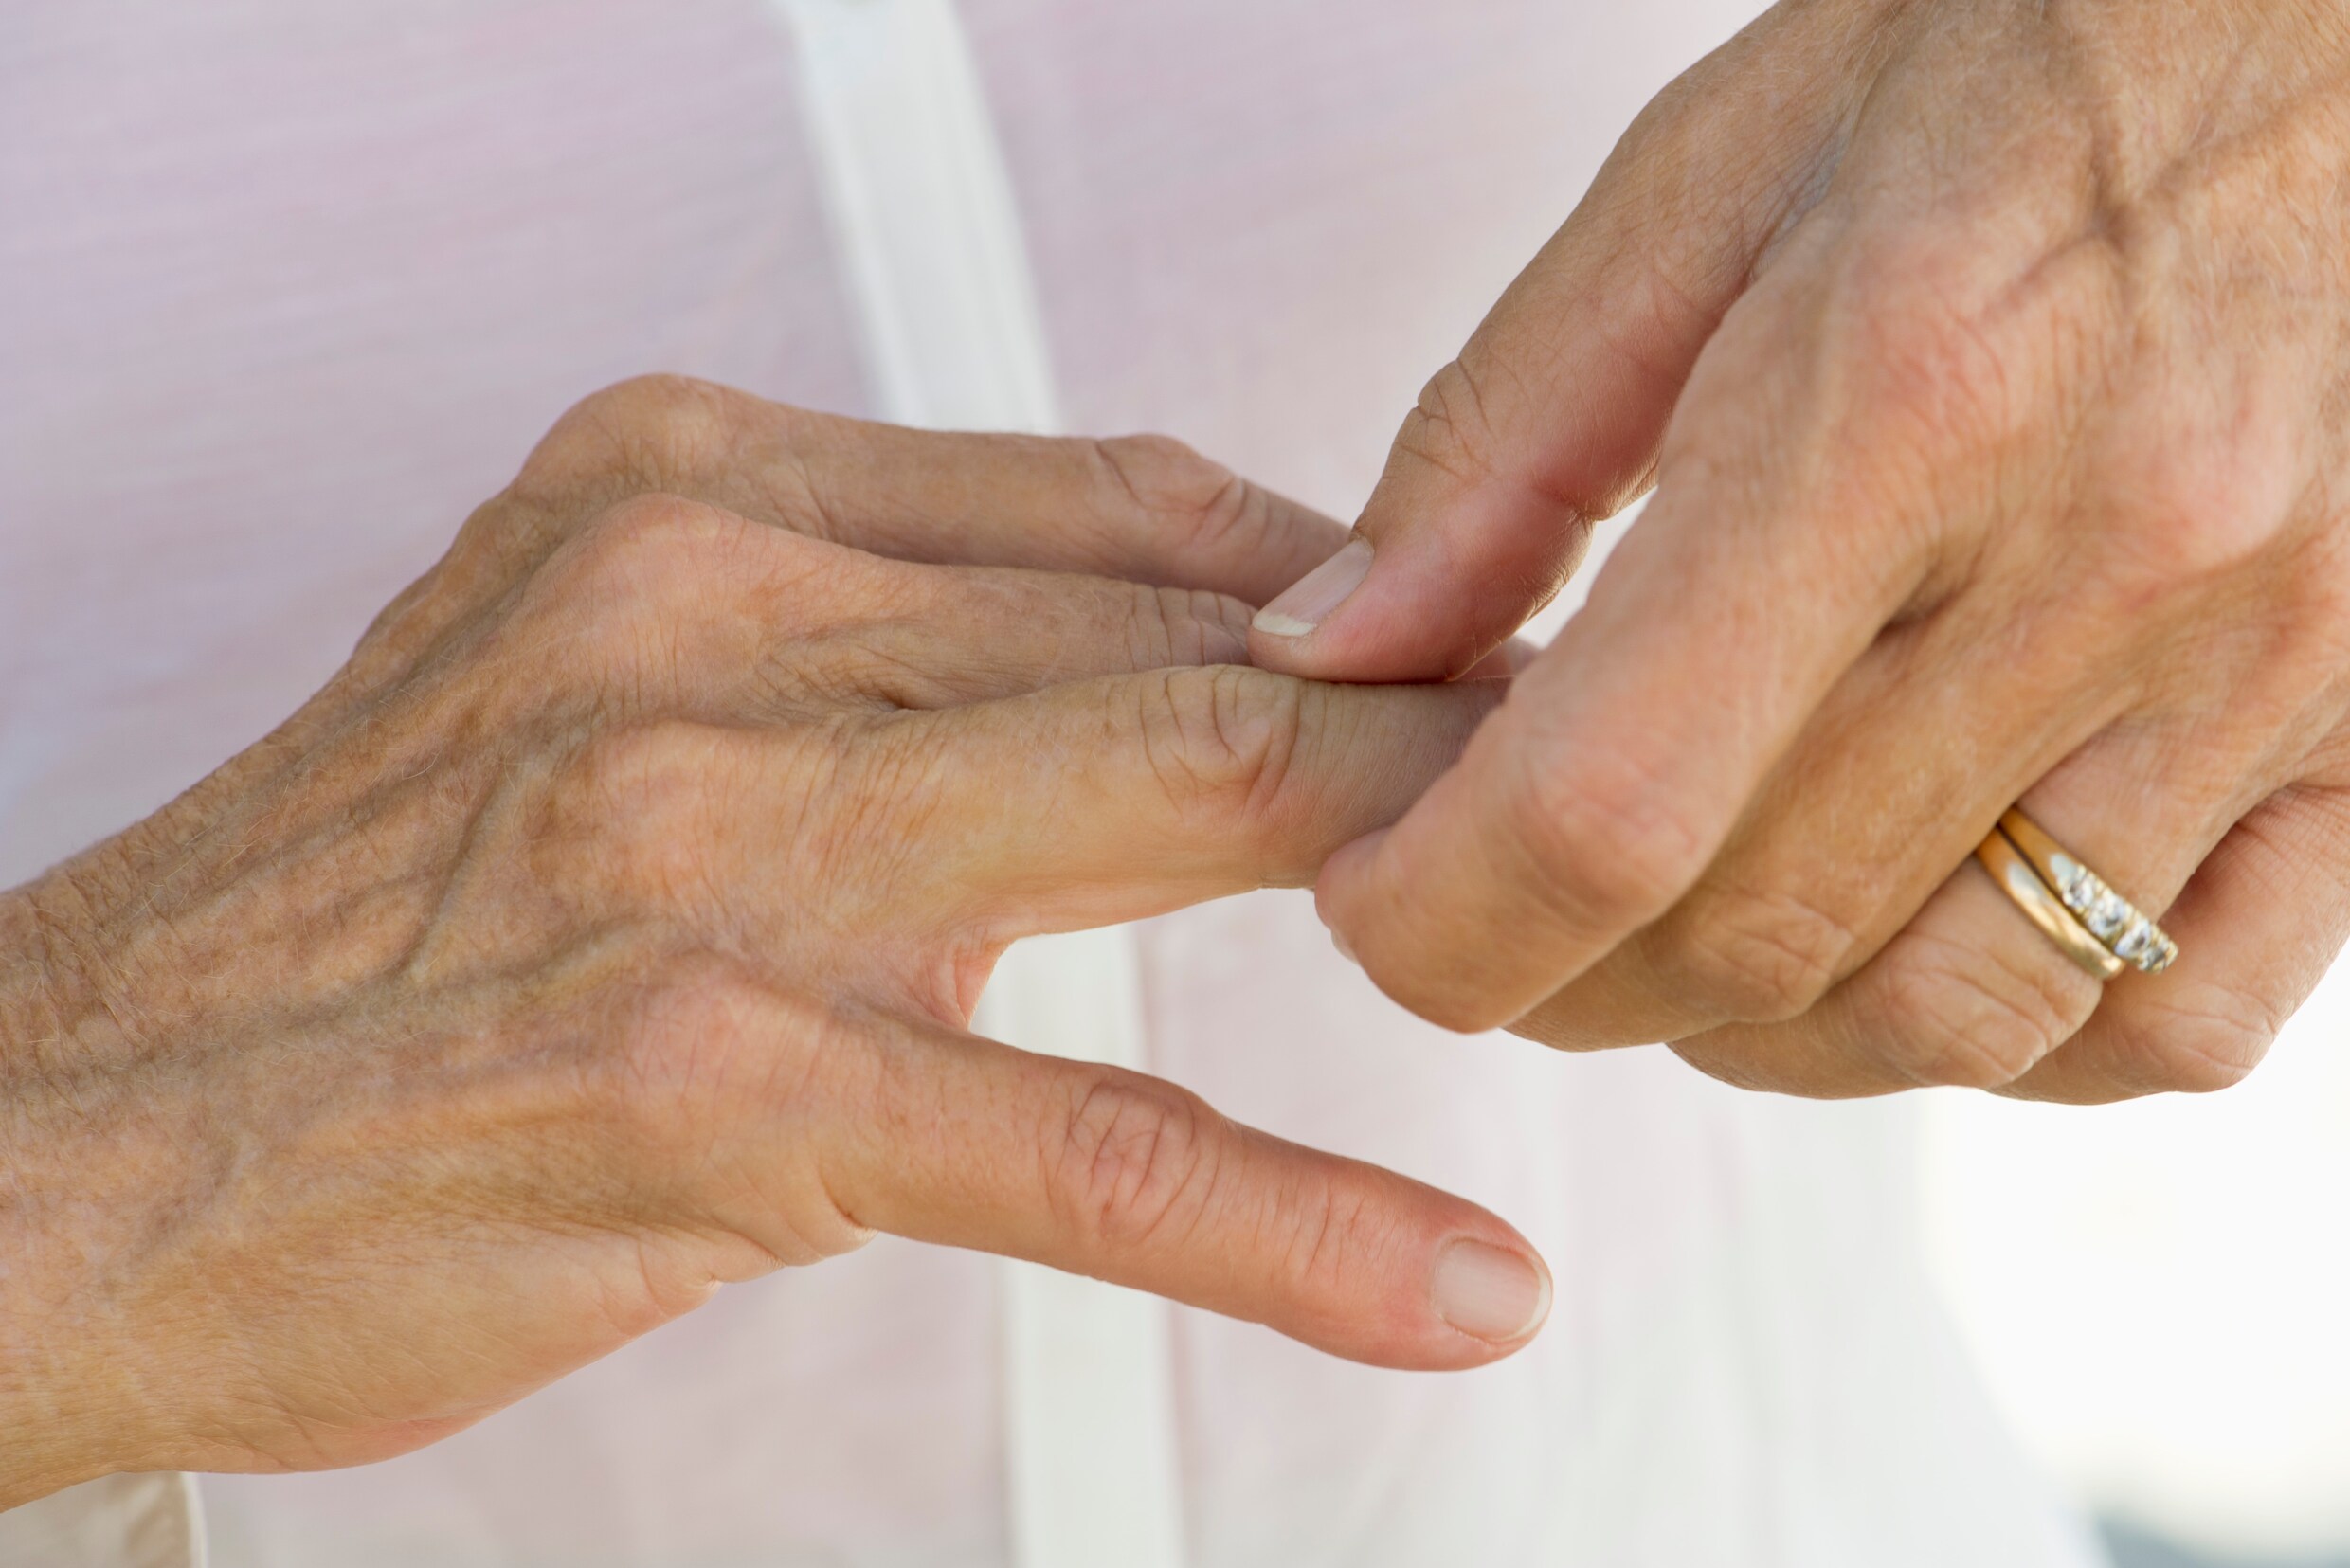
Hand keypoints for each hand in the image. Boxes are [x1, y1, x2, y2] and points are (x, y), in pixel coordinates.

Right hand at [0, 377, 1546, 1507]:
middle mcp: (705, 612)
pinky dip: (1299, 1220)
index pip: (1132, 498)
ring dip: (1436, 891)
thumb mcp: (582, 662)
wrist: (65, 1129)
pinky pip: (1085, 1138)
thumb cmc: (354, 919)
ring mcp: (712, 844)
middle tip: (1608, 788)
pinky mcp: (716, 1087)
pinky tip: (1445, 1280)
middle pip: (1203, 631)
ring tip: (1603, 962)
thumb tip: (1151, 651)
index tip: (1474, 658)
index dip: (1350, 588)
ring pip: (1190, 813)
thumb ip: (857, 628)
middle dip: (1437, 720)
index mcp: (692, 488)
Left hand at [1252, 0, 2349, 1099]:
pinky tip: (1911, 942)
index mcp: (1896, 396)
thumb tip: (1336, 652)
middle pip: (1757, 936)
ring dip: (1754, 1029)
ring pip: (1954, 1016)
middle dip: (1559, 975)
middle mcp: (2107, 556)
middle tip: (1492, 902)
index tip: (1377, 902)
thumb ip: (1501, 442)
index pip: (1610, 806)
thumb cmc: (2032, 53)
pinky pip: (2187, 1019)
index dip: (1442, 918)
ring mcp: (2270, 663)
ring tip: (1676, 929)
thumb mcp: (1710, 179)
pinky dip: (2009, 1041)